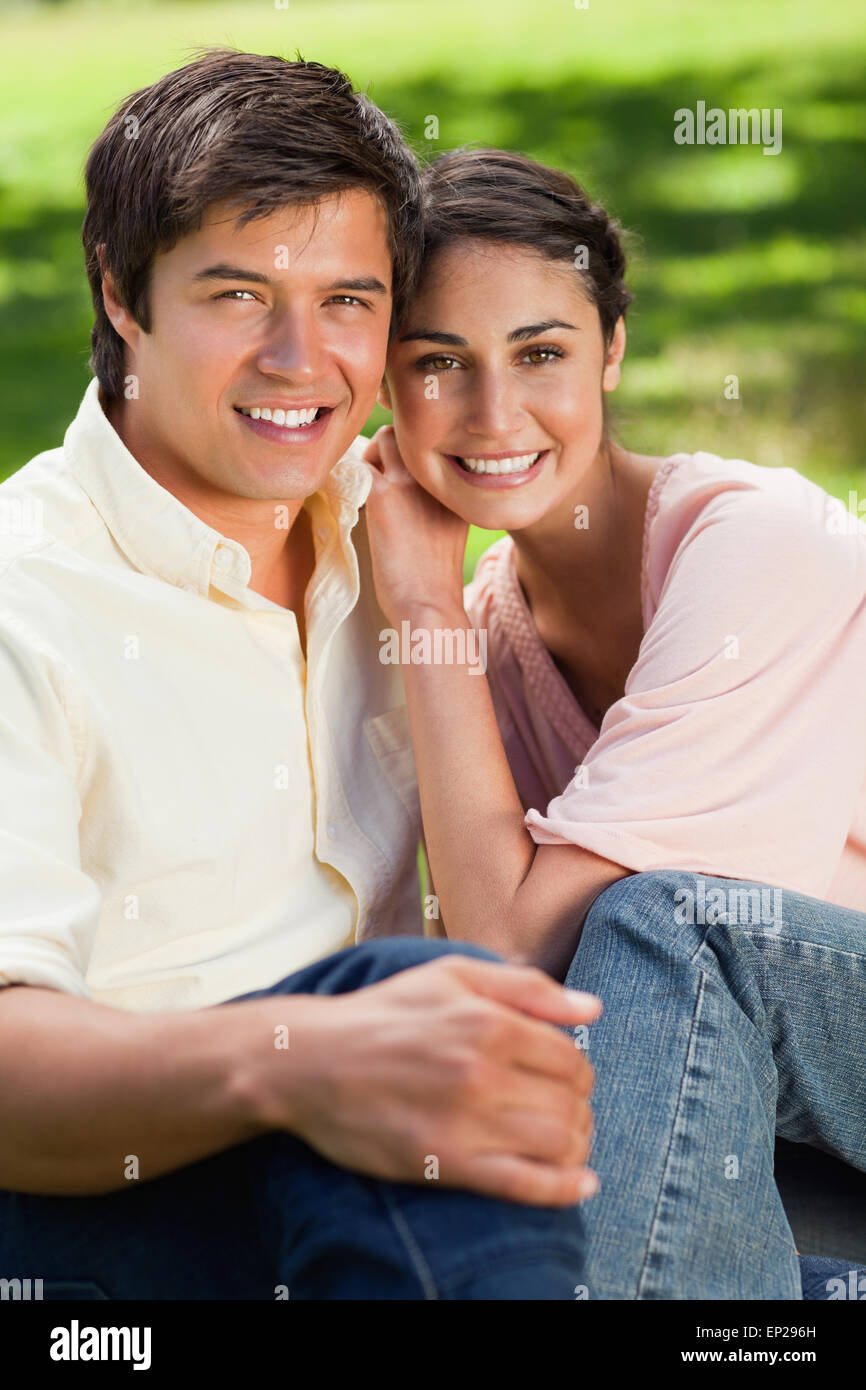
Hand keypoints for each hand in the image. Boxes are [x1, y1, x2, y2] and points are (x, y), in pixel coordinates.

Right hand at [271, 954, 600, 1206]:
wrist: (310, 1061)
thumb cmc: (383, 1013)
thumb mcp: (452, 975)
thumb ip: (526, 987)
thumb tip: (593, 1007)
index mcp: (489, 1022)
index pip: (571, 1058)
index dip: (578, 1073)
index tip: (564, 1079)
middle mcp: (483, 1072)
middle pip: (571, 1103)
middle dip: (580, 1110)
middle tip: (566, 1112)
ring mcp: (466, 1121)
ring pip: (558, 1143)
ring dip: (576, 1146)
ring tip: (566, 1143)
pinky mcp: (446, 1163)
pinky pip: (526, 1184)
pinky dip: (564, 1189)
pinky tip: (581, 1184)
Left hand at [362, 425, 468, 626]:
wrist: (428, 605)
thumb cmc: (434, 583)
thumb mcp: (448, 534)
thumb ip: (435, 509)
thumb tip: (408, 502)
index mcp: (459, 487)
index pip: (433, 449)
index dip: (410, 457)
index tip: (396, 479)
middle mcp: (440, 477)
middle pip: (411, 435)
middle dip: (390, 449)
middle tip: (376, 476)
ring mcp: (412, 483)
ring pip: (385, 439)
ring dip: (370, 456)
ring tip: (364, 487)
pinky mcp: (384, 496)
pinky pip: (356, 464)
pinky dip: (347, 473)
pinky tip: (343, 493)